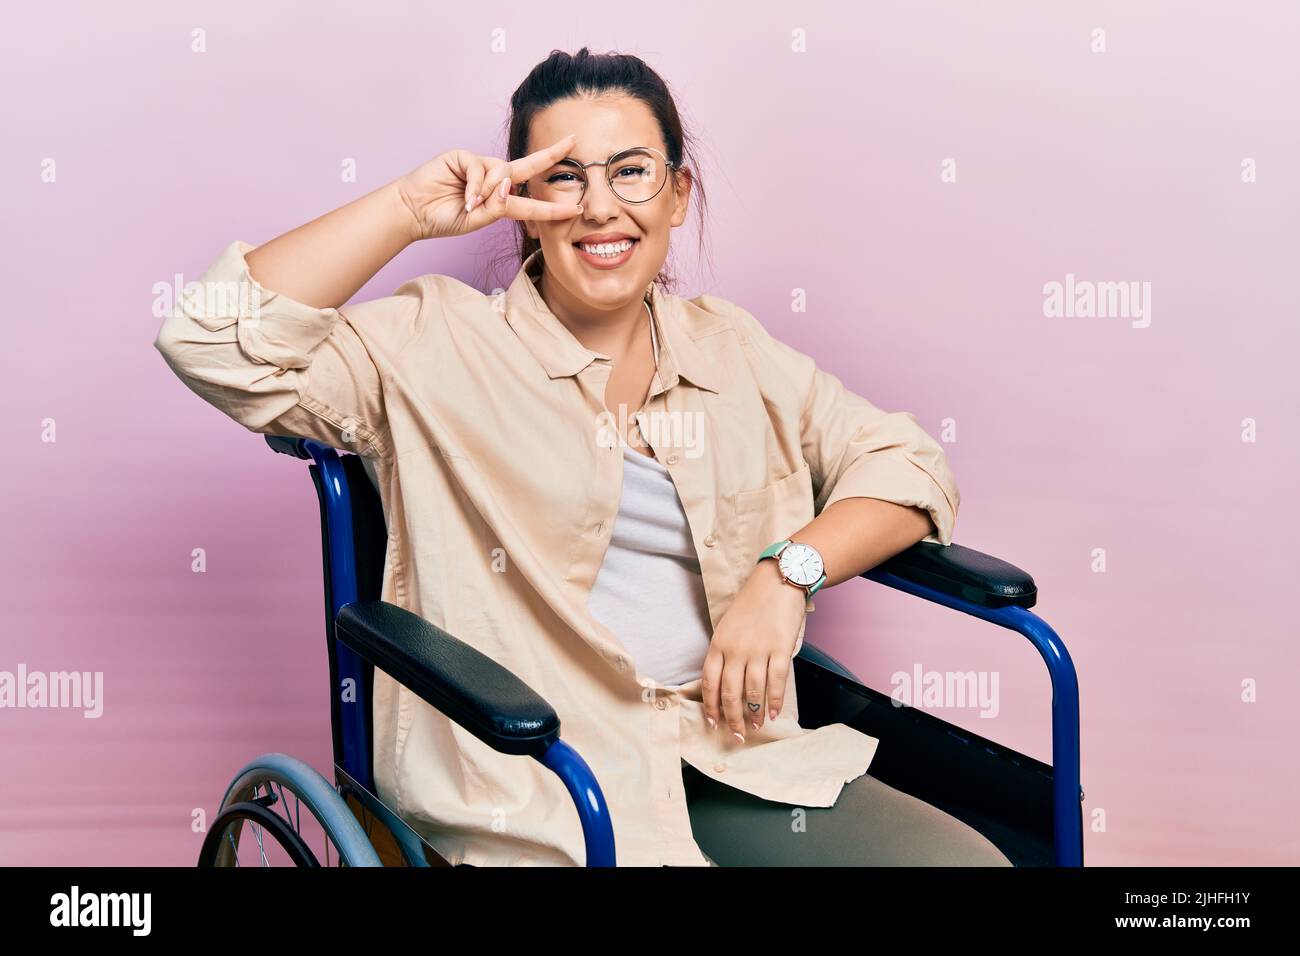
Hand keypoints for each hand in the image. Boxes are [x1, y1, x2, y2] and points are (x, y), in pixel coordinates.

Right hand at [394, 134, 584, 241]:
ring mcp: (478, 166)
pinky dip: (476, 186)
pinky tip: (466, 197)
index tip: (575, 208)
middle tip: (574, 141)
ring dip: (492, 190)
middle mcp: (493, 179)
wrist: (414, 212)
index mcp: (499, 199)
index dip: (552, 207)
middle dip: (551, 154)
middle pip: (528, 166)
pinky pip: (481, 168)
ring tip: (473, 205)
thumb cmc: (443, 218)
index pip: (530, 201)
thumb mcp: (477, 220)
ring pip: (502, 171)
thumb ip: (497, 207)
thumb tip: (510, 185)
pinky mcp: (463, 156)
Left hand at [701, 558, 806, 742]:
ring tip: (755, 727)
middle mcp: (735, 649)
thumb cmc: (753, 604)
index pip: (709, 682)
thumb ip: (725, 652)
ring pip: (752, 692)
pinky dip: (774, 701)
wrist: (778, 581)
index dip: (711, 706)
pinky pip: (776, 682)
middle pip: (730, 692)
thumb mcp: (729, 626)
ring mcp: (758, 649)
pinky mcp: (780, 649)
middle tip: (736, 735)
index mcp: (718, 643)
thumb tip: (727, 685)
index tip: (713, 722)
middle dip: (732, 718)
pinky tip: (773, 713)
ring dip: (753, 714)